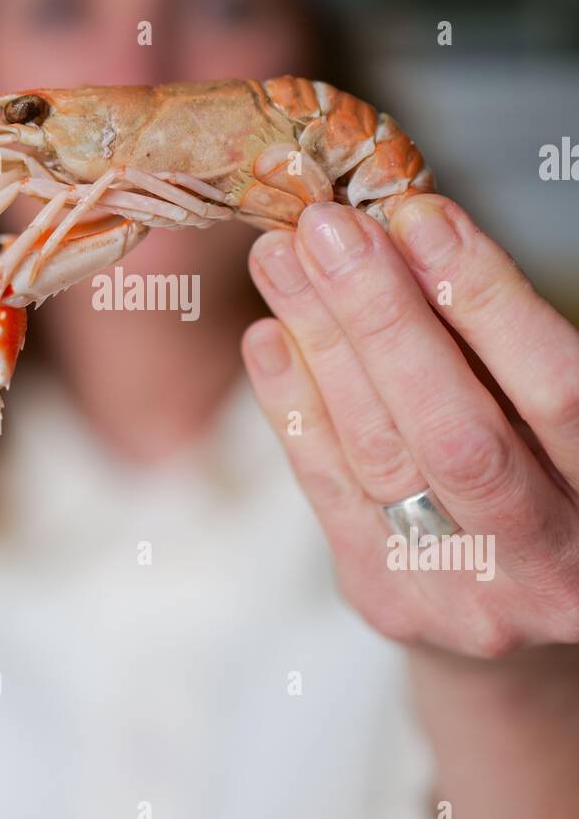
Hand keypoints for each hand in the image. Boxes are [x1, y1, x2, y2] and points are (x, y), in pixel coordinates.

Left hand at [242, 195, 578, 658]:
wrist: (517, 602)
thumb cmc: (546, 473)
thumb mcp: (550, 416)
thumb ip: (502, 346)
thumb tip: (408, 233)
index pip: (556, 392)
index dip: (486, 299)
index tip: (420, 216)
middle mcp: (551, 567)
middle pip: (455, 433)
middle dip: (383, 317)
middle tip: (326, 228)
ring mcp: (465, 599)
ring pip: (381, 457)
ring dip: (323, 344)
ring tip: (282, 260)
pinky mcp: (389, 599)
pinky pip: (331, 493)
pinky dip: (295, 407)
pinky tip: (269, 336)